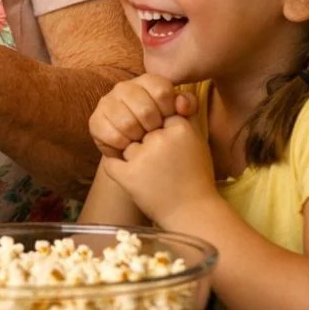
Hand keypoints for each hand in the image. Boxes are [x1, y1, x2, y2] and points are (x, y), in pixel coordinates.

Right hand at [90, 73, 196, 158]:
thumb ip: (188, 106)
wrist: (138, 150)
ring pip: (128, 123)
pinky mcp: (95, 120)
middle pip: (145, 110)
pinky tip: (127, 145)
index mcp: (147, 81)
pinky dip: (123, 145)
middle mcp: (124, 87)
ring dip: (138, 138)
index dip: (168, 111)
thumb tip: (181, 104)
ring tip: (141, 141)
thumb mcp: (180, 117)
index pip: (162, 91)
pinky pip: (112, 135)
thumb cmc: (162, 130)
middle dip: (153, 129)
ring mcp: (107, 102)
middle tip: (154, 135)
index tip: (168, 121)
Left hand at [101, 115, 216, 224]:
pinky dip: (119, 169)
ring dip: (134, 158)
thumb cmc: (195, 177)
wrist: (193, 213)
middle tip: (163, 165)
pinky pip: (112, 162)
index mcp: (180, 129)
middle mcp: (160, 140)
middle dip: (145, 143)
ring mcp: (142, 157)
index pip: (157, 113)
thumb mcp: (196, 141)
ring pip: (126, 144)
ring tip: (153, 176)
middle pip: (139, 127)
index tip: (170, 147)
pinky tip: (136, 180)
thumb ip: (184, 117)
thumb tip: (175, 96)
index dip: (159, 130)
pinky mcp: (127, 175)